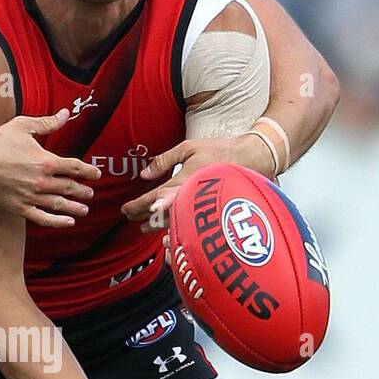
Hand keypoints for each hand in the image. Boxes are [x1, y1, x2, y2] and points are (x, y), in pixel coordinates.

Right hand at [0, 109, 99, 227]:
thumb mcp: (23, 126)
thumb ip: (47, 123)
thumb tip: (66, 113)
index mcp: (46, 161)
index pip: (75, 167)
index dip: (89, 171)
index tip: (96, 174)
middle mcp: (42, 181)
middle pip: (70, 187)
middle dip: (83, 191)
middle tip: (90, 193)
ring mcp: (32, 196)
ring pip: (60, 205)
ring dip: (75, 207)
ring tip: (84, 210)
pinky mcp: (20, 208)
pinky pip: (43, 218)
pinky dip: (58, 222)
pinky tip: (68, 222)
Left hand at [121, 133, 269, 224]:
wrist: (253, 160)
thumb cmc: (220, 152)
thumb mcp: (189, 147)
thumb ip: (165, 161)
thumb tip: (144, 174)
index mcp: (184, 181)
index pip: (154, 198)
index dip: (137, 206)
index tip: (125, 210)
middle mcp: (191, 198)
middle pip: (160, 214)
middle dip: (143, 216)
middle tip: (130, 218)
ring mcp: (202, 208)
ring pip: (173, 223)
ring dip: (155, 226)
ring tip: (143, 227)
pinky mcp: (210, 212)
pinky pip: (188, 225)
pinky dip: (173, 229)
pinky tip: (166, 231)